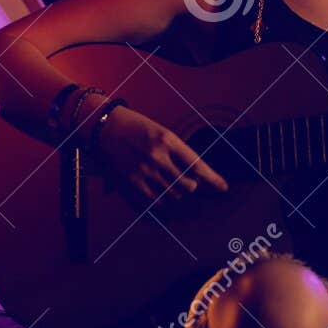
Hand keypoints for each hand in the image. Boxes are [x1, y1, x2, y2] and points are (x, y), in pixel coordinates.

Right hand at [91, 105, 228, 201]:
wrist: (104, 127)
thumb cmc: (136, 128)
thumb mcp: (160, 132)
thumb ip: (178, 152)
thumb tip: (197, 175)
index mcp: (167, 139)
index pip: (197, 164)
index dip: (213, 179)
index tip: (223, 188)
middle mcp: (157, 156)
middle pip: (188, 185)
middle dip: (192, 186)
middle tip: (189, 182)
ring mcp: (144, 171)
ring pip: (173, 195)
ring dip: (177, 193)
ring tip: (170, 183)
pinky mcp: (132, 182)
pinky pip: (155, 200)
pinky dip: (161, 199)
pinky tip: (158, 190)